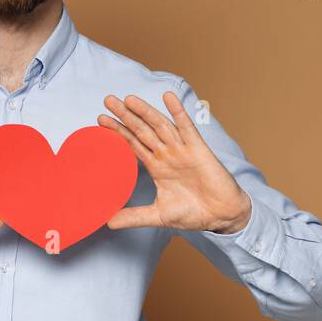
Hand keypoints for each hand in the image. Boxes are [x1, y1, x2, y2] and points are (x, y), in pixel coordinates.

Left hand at [97, 92, 250, 233]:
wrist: (221, 216)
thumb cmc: (193, 213)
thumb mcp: (157, 215)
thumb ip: (133, 216)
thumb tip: (107, 223)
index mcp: (157, 166)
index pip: (133, 144)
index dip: (118, 132)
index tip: (100, 120)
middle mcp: (167, 154)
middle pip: (142, 130)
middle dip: (125, 116)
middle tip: (108, 100)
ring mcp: (182, 150)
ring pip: (160, 126)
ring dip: (145, 111)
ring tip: (128, 99)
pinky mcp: (198, 150)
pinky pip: (186, 128)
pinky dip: (178, 112)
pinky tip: (168, 97)